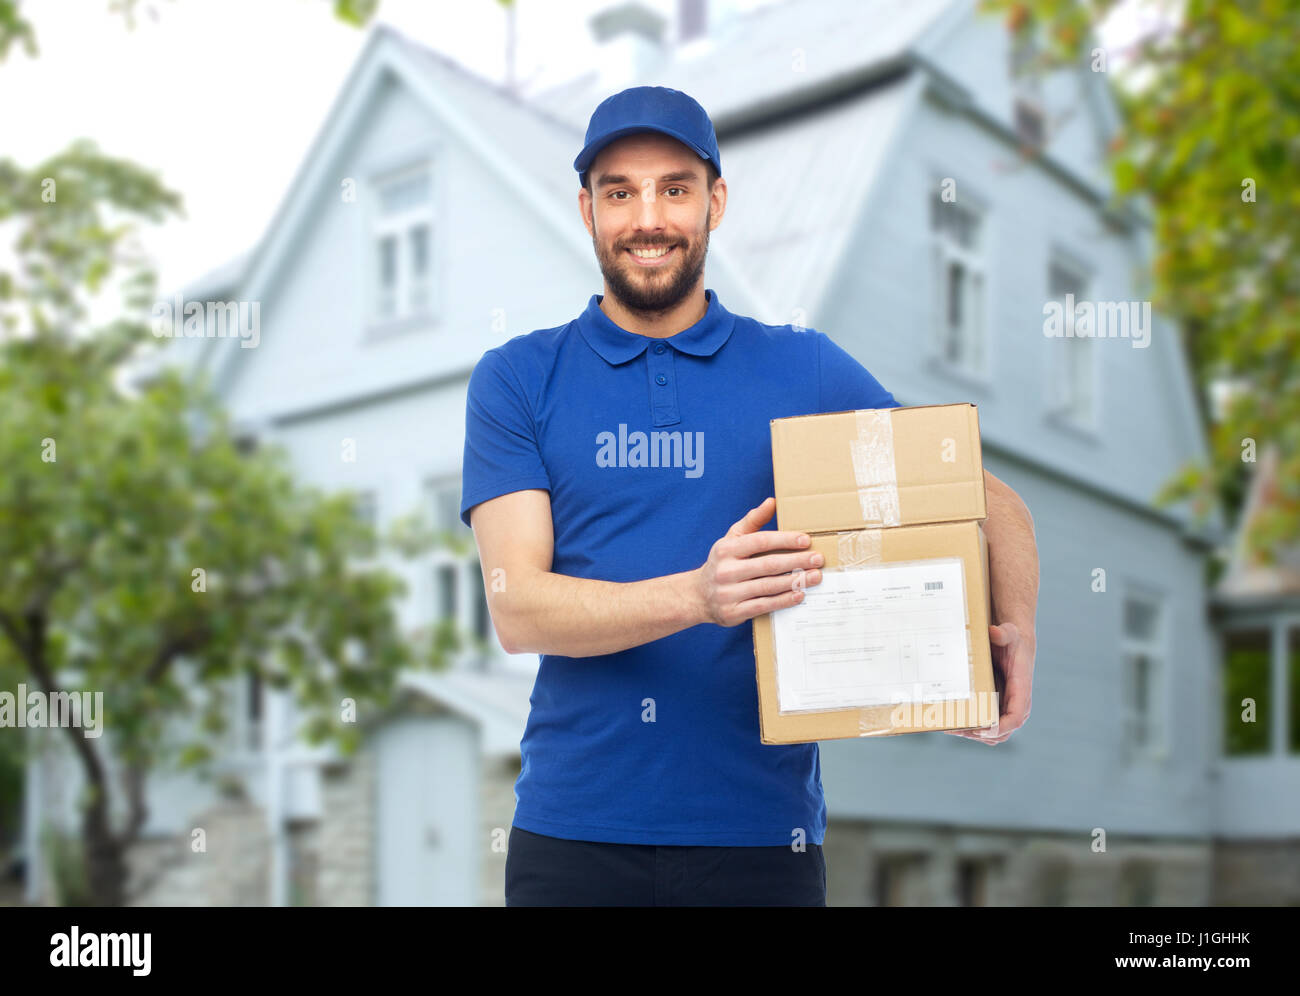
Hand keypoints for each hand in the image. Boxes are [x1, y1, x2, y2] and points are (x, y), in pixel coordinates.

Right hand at [694, 497, 824, 626]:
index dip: (784, 540)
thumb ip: (752, 521)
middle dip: (796, 561)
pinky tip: (799, 595)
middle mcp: (726, 571)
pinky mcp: (734, 612)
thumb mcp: (731, 539)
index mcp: (726, 549)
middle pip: (768, 564)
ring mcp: (729, 593)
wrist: (698, 596)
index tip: (806, 540)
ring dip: (795, 581)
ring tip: (815, 576)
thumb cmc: (721, 563)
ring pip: (768, 586)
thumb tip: (772, 502)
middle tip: (817, 559)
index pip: (760, 541)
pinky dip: (783, 600)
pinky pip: (764, 605)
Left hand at [945, 621, 1033, 744]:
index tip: (981, 728)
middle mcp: (1018, 705)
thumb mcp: (1009, 633)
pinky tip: (955, 725)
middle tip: (955, 728)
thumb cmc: (1012, 641)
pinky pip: (988, 730)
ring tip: (951, 728)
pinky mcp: (999, 710)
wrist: (1013, 644)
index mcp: (1021, 690)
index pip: (1015, 717)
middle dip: (979, 733)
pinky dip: (974, 731)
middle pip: (1002, 732)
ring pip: (994, 735)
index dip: (999, 726)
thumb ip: (1003, 633)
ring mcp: (1008, 710)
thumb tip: (994, 632)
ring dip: (974, 735)